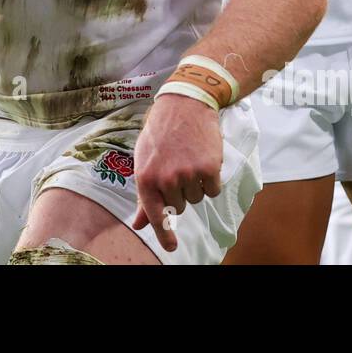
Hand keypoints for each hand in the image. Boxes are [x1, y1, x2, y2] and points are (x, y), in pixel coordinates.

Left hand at [131, 94, 222, 252]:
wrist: (185, 104)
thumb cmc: (161, 133)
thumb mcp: (144, 160)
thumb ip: (144, 195)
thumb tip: (138, 224)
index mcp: (145, 178)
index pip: (156, 215)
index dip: (164, 234)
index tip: (171, 247)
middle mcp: (166, 179)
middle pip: (180, 207)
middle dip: (180, 193)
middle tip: (177, 167)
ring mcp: (188, 175)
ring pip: (196, 199)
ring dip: (195, 185)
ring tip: (188, 160)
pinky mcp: (209, 169)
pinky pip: (213, 190)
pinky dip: (211, 180)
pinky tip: (203, 160)